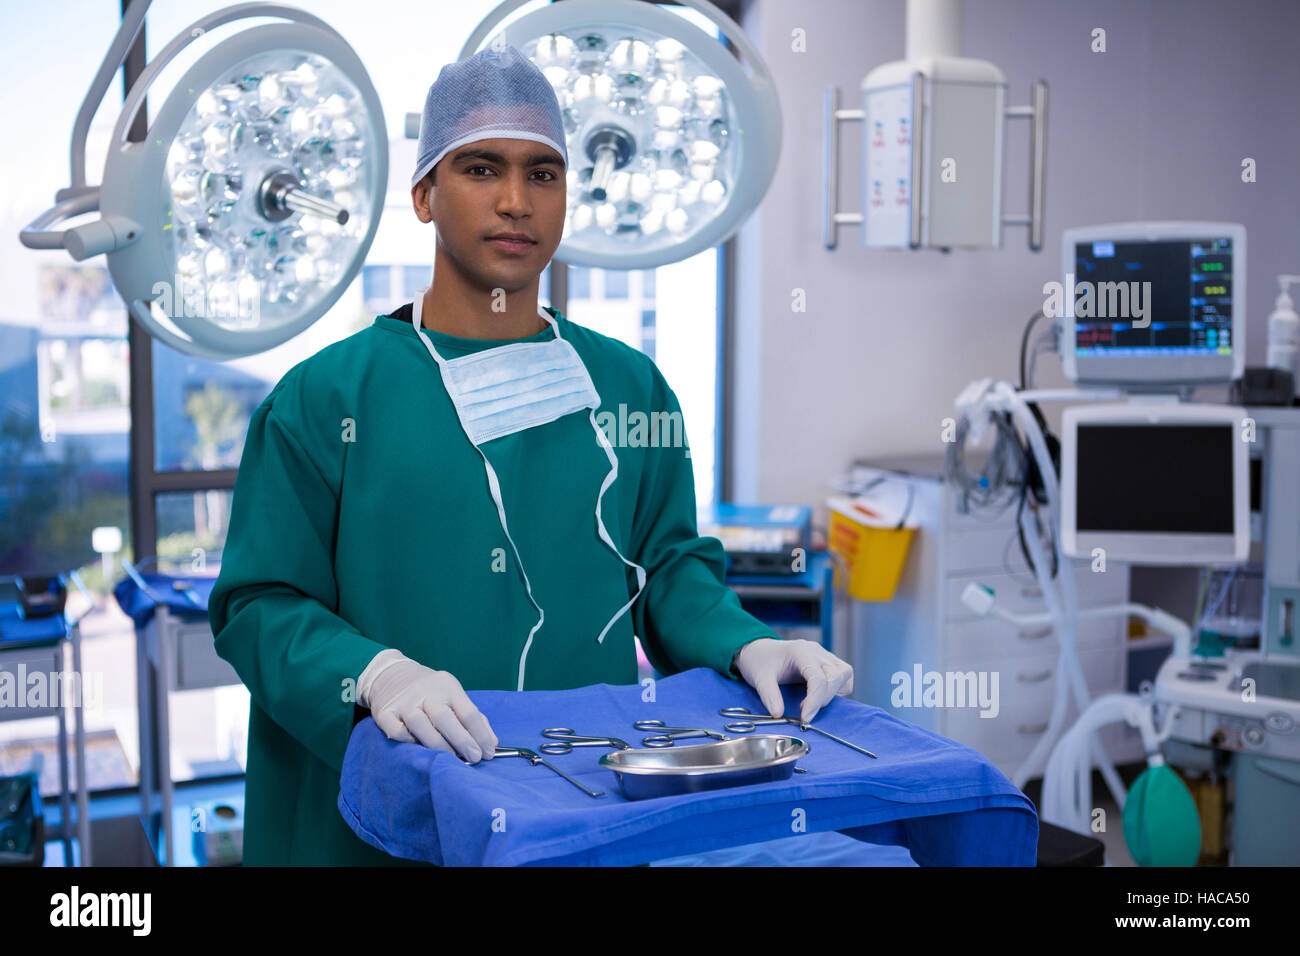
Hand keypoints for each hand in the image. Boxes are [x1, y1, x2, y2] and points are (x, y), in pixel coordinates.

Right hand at [359, 653, 497, 762]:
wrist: (391, 674)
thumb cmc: (430, 692)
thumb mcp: (453, 696)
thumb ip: (473, 718)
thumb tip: (491, 744)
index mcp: (447, 686)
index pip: (468, 712)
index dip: (481, 735)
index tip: (488, 753)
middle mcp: (425, 691)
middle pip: (445, 718)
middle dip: (462, 741)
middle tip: (474, 758)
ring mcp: (404, 701)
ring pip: (420, 724)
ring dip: (437, 745)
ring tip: (449, 758)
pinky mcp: (384, 711)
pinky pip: (395, 730)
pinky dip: (407, 740)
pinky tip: (417, 747)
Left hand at [732, 638, 853, 722]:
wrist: (759, 650)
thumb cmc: (759, 661)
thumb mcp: (759, 678)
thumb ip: (769, 696)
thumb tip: (778, 715)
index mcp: (800, 651)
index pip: (818, 679)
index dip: (815, 702)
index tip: (805, 719)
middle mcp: (816, 651)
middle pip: (836, 676)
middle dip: (823, 699)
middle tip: (804, 711)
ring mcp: (824, 655)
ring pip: (845, 674)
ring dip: (833, 693)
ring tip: (812, 702)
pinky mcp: (828, 661)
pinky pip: (843, 675)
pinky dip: (837, 689)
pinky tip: (819, 696)